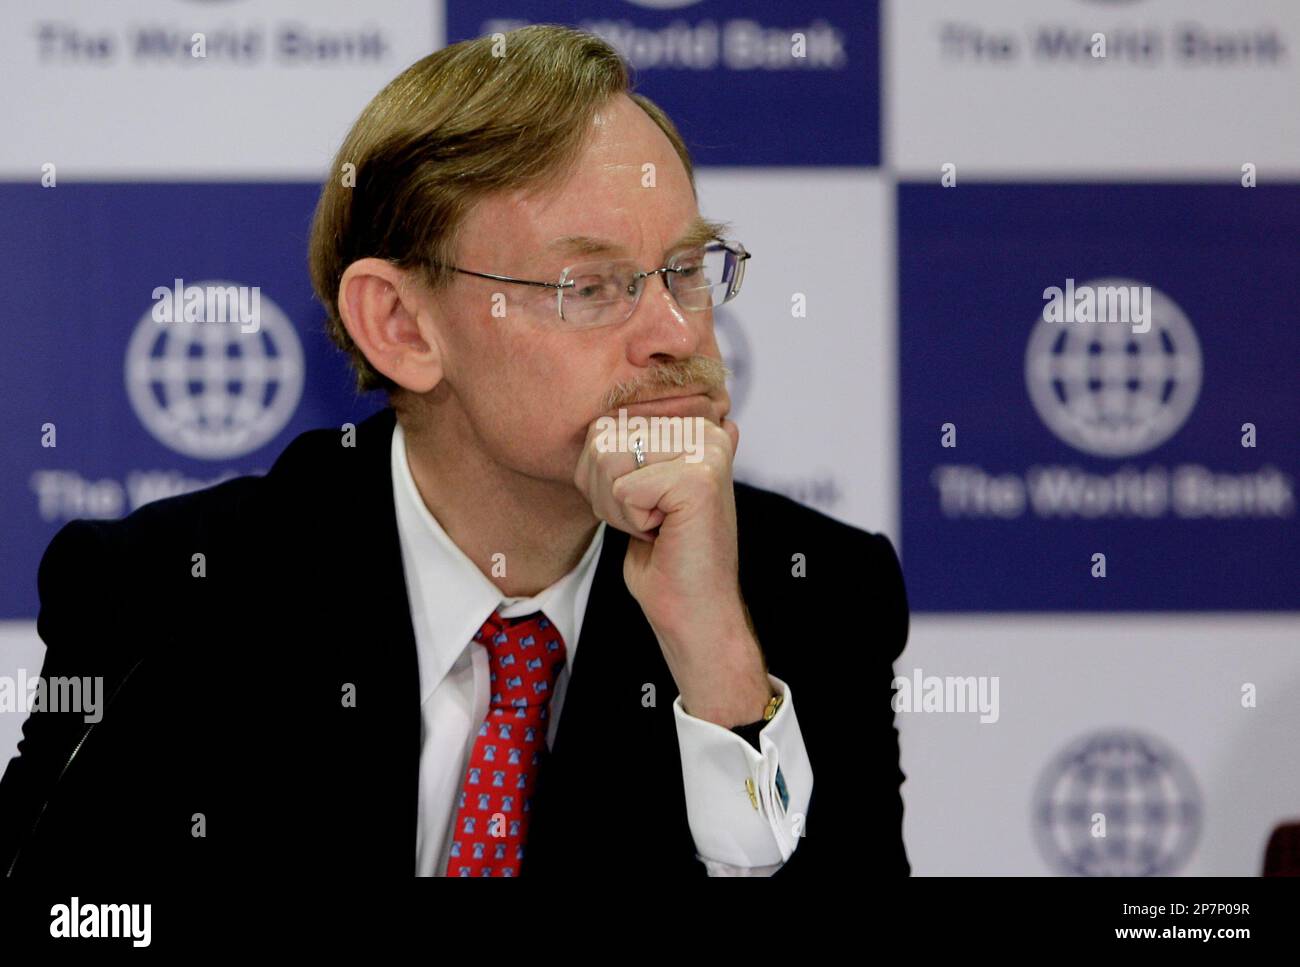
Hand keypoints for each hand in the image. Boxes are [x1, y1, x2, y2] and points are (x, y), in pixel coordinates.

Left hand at [573, 414, 771, 726]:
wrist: (695, 613)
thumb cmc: (665, 559)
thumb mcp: (637, 491)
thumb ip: (631, 452)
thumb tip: (614, 421)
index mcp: (693, 427)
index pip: (603, 425)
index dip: (601, 477)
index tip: (643, 507)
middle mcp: (705, 430)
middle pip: (601, 438)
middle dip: (605, 492)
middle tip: (648, 522)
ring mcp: (706, 451)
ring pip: (607, 459)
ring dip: (617, 509)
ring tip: (656, 528)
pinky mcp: (699, 479)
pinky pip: (622, 491)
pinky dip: (630, 523)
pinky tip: (663, 535)